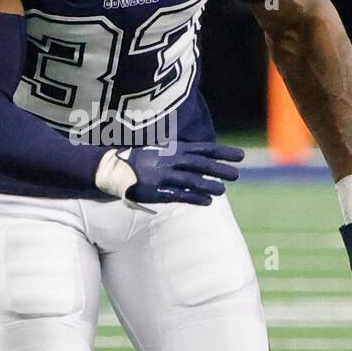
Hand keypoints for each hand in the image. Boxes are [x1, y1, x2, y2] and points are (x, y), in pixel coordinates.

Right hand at [115, 142, 244, 205]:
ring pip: (191, 180)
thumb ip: (179, 153)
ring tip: (223, 190)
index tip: (240, 155)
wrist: (112, 169)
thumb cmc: (139, 160)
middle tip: (236, 174)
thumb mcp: (160, 150)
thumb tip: (202, 157)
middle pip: (200, 164)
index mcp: (172, 149)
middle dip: (219, 168)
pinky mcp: (155, 191)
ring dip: (209, 185)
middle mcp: (169, 160)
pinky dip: (194, 198)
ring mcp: (162, 176)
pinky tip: (207, 201)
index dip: (222, 152)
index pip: (202, 149)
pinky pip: (178, 195)